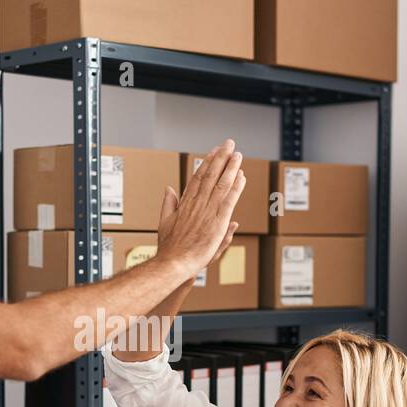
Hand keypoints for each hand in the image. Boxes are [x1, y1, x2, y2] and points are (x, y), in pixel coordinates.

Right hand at [155, 140, 245, 277]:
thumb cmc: (169, 247)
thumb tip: (169, 189)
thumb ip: (168, 204)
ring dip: (230, 168)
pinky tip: (242, 176)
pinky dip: (236, 187)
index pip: (198, 178)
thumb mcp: (164, 222)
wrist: (173, 262)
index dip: (207, 163)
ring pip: (221, 184)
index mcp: (185, 203)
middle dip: (221, 158)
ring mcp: (208, 211)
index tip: (213, 152)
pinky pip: (229, 200)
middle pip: (211, 176)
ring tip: (238, 154)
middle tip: (229, 144)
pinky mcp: (218, 221)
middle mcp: (197, 204)